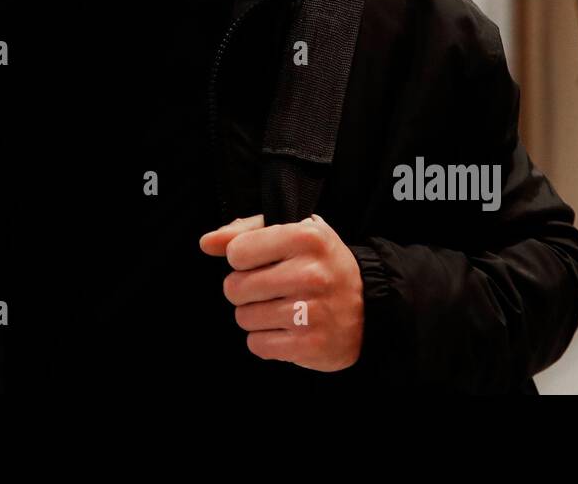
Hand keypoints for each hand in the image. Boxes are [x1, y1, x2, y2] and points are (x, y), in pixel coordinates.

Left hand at [199, 213, 364, 371]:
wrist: (370, 305)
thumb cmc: (321, 263)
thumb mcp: (291, 232)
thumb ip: (245, 231)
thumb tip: (206, 242)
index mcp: (305, 237)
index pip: (236, 252)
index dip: (242, 259)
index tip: (261, 262)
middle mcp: (310, 274)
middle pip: (234, 287)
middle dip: (244, 289)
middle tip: (269, 288)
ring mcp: (311, 312)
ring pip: (243, 318)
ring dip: (255, 315)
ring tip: (280, 307)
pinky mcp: (310, 345)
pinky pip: (257, 345)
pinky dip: (266, 339)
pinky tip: (286, 328)